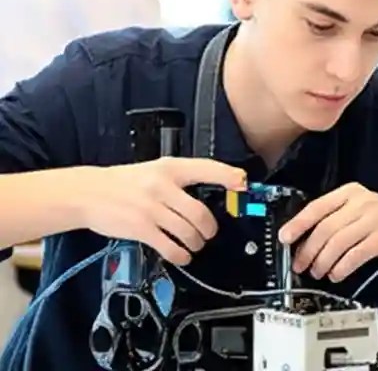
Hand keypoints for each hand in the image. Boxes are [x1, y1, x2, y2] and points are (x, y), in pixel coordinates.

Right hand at [79, 158, 246, 265]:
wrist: (87, 193)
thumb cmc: (123, 182)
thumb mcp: (154, 170)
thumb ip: (180, 179)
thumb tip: (213, 189)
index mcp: (170, 168)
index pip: (207, 169)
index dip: (229, 178)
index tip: (243, 185)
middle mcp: (163, 186)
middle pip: (201, 213)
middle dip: (210, 228)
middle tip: (209, 233)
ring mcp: (152, 208)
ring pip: (189, 232)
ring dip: (197, 243)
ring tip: (194, 245)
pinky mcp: (141, 228)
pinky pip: (170, 246)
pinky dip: (181, 255)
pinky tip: (181, 256)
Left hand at [279, 182, 377, 282]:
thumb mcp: (358, 215)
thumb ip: (333, 220)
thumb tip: (300, 240)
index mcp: (351, 192)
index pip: (317, 206)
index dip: (298, 223)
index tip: (285, 238)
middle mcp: (363, 202)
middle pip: (326, 228)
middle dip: (309, 251)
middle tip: (301, 266)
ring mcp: (376, 218)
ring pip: (339, 242)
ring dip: (324, 262)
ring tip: (319, 272)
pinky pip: (356, 253)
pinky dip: (342, 267)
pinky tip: (337, 274)